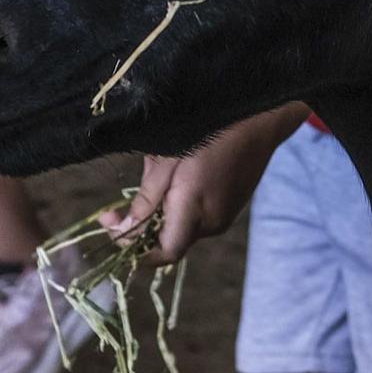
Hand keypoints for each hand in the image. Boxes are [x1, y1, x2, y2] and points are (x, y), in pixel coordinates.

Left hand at [102, 107, 301, 263]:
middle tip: (128, 193)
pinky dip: (180, 203)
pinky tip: (181, 171)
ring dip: (163, 209)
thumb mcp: (168, 159)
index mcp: (194, 211)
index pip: (163, 254)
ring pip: (181, 225)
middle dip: (144, 221)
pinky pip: (197, 215)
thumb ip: (147, 199)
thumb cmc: (211, 130)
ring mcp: (225, 216)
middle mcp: (212, 223)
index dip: (133, 249)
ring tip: (160, 168)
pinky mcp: (231, 207)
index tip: (111, 222)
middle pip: (169, 239)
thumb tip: (124, 229)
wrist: (260, 117)